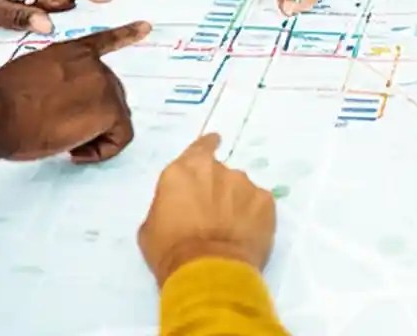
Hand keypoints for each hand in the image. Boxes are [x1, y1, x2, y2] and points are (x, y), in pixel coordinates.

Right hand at [0, 21, 150, 161]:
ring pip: (115, 118)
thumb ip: (51, 79)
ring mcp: (104, 85)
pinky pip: (120, 136)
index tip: (145, 27)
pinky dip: (103, 150)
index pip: (103, 42)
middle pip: (110, 93)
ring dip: (94, 135)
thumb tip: (57, 101)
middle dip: (93, 117)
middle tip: (62, 131)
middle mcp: (92, 64)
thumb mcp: (27, 75)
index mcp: (69, 52)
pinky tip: (78, 152)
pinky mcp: (109, 110)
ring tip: (63, 142)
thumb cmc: (0, 100)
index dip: (126, 34)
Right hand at [138, 133, 275, 285]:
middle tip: (214, 215)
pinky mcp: (266, 201)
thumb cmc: (170, 252)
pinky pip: (258, 205)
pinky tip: (246, 236)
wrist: (207, 272)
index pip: (199, 147)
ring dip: (236, 203)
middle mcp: (215, 169)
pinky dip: (254, 216)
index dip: (207, 146)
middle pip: (219, 173)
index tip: (214, 145)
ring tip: (231, 231)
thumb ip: (167, 205)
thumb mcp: (151, 227)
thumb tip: (178, 207)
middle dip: (218, 189)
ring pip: (240, 189)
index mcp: (182, 171)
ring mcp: (244, 183)